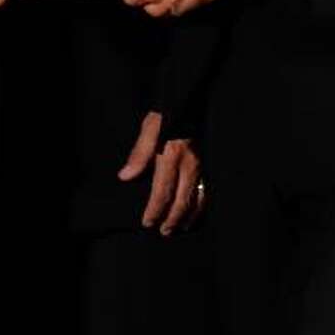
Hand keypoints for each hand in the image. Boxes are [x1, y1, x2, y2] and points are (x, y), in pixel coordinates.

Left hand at [118, 108, 204, 233]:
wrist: (190, 102)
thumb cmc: (167, 115)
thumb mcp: (150, 128)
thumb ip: (139, 153)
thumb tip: (125, 176)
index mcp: (172, 156)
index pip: (162, 191)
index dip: (154, 210)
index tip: (147, 222)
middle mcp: (190, 164)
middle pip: (181, 200)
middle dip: (171, 219)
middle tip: (163, 231)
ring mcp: (202, 166)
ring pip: (197, 200)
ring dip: (187, 217)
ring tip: (178, 227)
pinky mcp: (209, 165)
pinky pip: (207, 192)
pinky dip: (201, 207)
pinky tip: (194, 214)